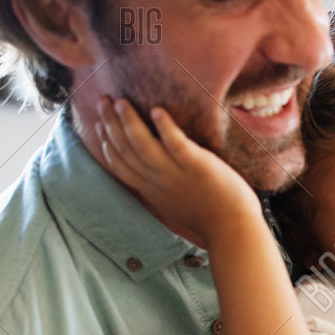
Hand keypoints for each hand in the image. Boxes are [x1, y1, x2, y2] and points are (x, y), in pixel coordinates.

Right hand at [93, 97, 263, 250]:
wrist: (233, 233)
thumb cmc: (210, 222)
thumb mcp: (173, 208)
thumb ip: (161, 190)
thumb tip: (155, 179)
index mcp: (150, 190)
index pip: (119, 164)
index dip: (106, 142)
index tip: (100, 124)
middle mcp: (157, 181)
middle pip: (124, 148)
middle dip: (110, 123)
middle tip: (103, 101)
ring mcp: (175, 174)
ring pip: (142, 143)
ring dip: (129, 120)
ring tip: (121, 102)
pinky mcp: (197, 166)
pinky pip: (175, 143)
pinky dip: (165, 126)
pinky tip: (157, 110)